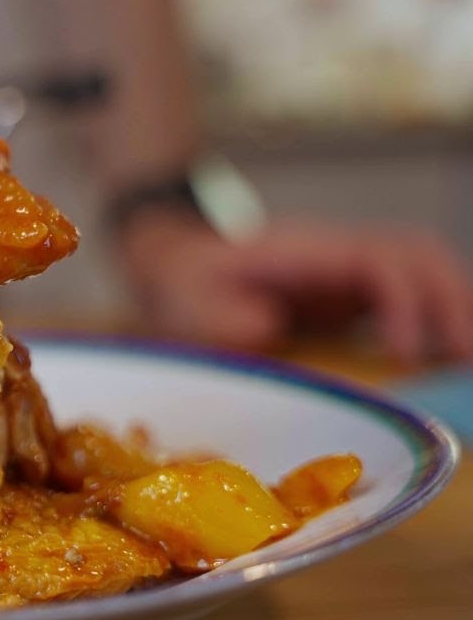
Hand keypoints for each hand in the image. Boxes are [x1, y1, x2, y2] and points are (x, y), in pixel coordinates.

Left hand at [118, 209, 472, 363]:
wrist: (176, 263)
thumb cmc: (184, 283)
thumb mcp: (187, 299)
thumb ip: (222, 315)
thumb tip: (264, 327)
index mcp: (304, 253)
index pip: (376, 261)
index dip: (403, 301)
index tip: (406, 352)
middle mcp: (337, 254)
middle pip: (418, 258)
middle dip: (453, 304)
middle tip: (466, 363)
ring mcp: (348, 271)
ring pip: (423, 273)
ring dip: (455, 311)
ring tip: (465, 366)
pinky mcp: (351, 294)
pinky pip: (409, 297)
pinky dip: (437, 323)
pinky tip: (446, 364)